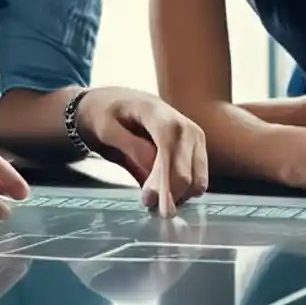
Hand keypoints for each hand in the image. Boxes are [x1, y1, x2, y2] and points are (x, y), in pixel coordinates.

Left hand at [76, 87, 206, 217]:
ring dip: (176, 195)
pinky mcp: (198, 148)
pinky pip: (197, 178)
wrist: (118, 100)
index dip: (163, 181)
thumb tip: (152, 173)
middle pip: (185, 171)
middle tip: (146, 203)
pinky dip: (183, 191)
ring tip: (152, 196)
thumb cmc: (107, 113)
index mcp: (159, 114)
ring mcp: (195, 137)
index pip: (168, 150)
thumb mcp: (107, 128)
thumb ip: (131, 148)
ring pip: (196, 179)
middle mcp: (185, 125)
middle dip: (168, 195)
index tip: (150, 203)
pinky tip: (164, 190)